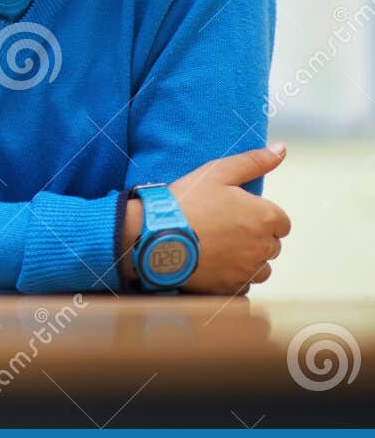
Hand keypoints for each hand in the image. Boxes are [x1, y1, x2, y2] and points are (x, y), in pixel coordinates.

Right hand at [122, 145, 290, 294]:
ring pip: (259, 267)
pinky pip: (242, 284)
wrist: (154, 236)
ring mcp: (248, 270)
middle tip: (220, 228)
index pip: (281, 222)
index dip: (259, 216)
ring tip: (215, 248)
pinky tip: (209, 264)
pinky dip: (231, 277)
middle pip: (271, 245)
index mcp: (265, 217)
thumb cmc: (186, 202)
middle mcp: (264, 246)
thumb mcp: (217, 172)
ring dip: (245, 260)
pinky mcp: (232, 288)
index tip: (235, 214)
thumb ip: (253, 161)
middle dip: (253, 238)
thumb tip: (281, 149)